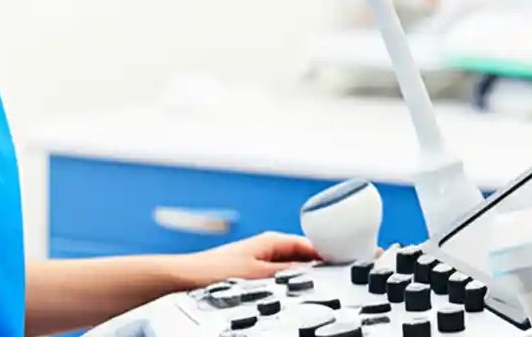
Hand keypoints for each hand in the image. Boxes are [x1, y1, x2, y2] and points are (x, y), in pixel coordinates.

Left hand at [175, 231, 322, 288]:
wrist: (187, 277)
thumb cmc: (214, 270)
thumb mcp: (258, 275)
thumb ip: (286, 272)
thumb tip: (311, 272)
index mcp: (272, 241)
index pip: (309, 243)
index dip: (327, 252)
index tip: (344, 261)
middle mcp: (267, 246)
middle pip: (302, 254)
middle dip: (318, 265)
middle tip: (336, 277)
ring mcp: (261, 258)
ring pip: (292, 265)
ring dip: (303, 274)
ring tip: (318, 286)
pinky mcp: (253, 270)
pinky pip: (280, 274)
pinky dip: (290, 280)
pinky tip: (293, 291)